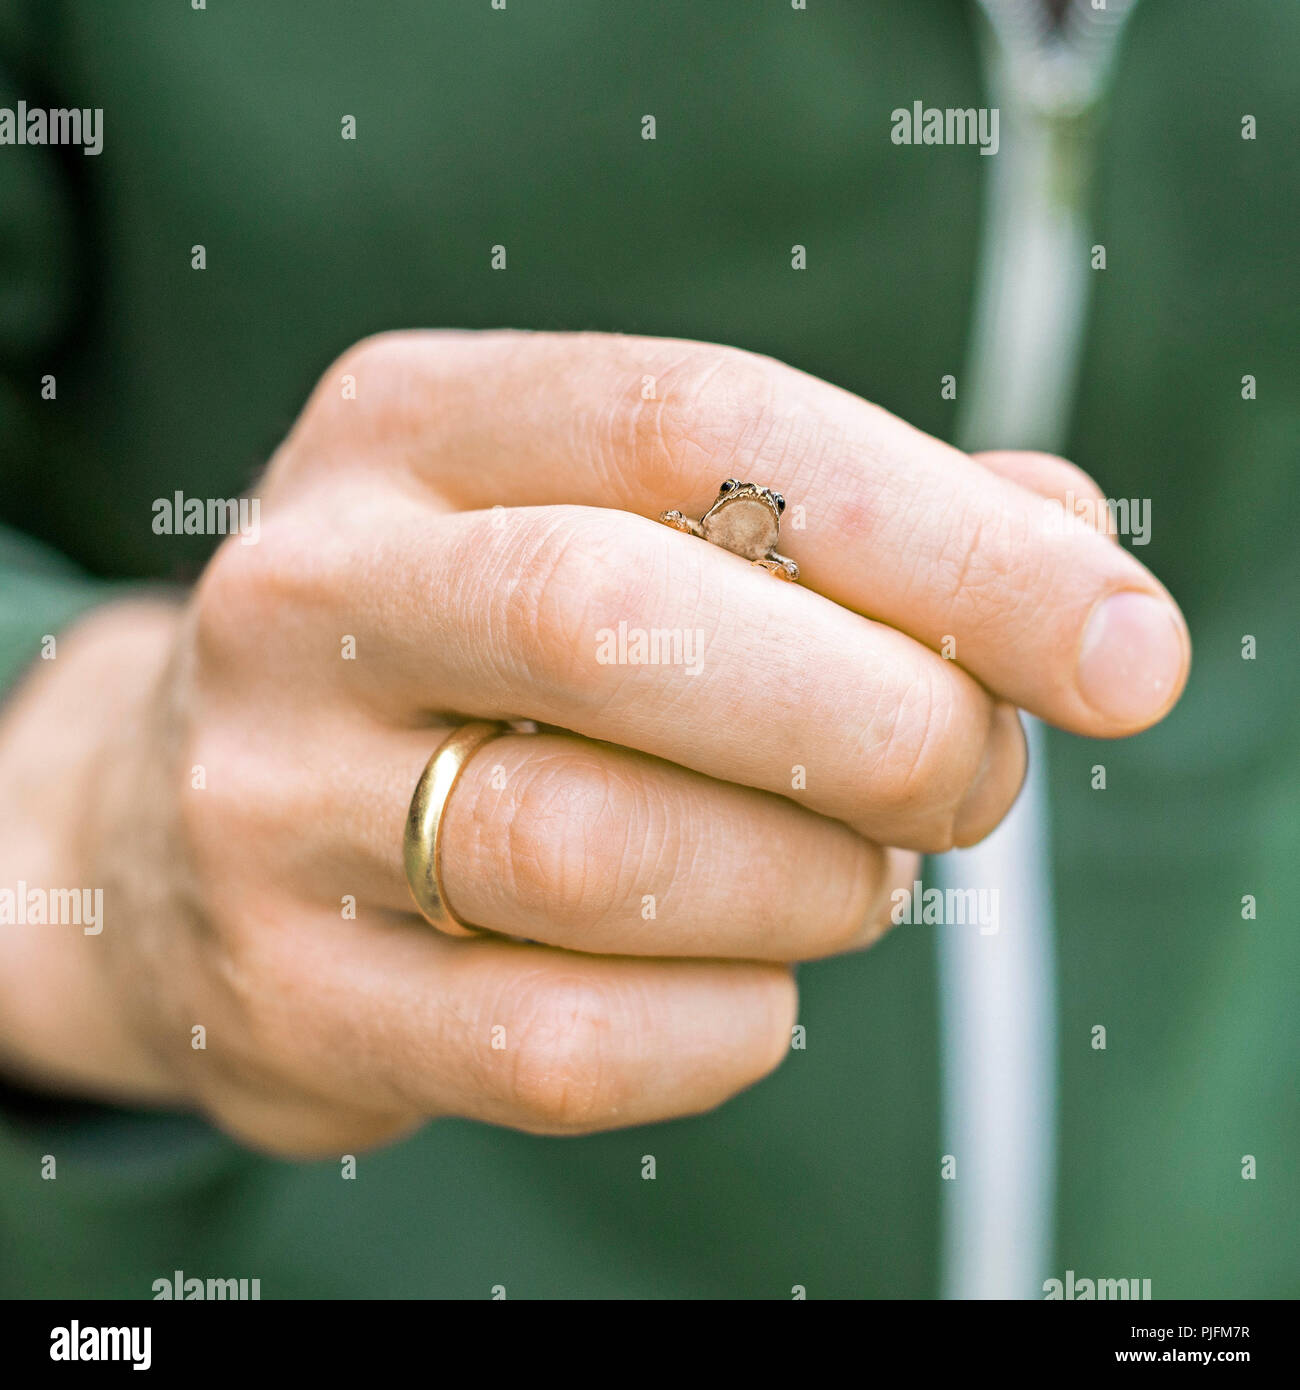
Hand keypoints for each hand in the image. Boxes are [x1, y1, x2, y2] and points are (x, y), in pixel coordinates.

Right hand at [0, 332, 1188, 1153]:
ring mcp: (270, 799)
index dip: (941, 534)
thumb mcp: (609, 524)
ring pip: (592, 850)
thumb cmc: (467, 661)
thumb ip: (842, 520)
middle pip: (621, 624)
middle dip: (878, 721)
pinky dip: (724, 1028)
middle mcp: (311, 592)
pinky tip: (751, 993)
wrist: (183, 826)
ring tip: (851, 878)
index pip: (700, 424)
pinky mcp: (292, 994)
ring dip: (807, 885)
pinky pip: (555, 1042)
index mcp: (411, 428)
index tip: (1120, 643)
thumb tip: (1072, 553)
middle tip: (970, 779)